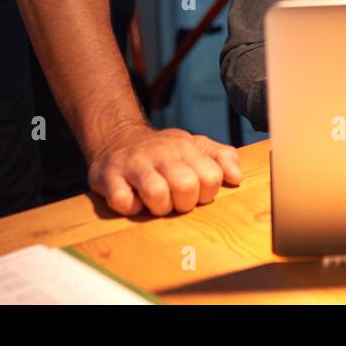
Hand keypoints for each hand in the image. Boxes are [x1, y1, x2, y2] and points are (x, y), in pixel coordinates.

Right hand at [87, 123, 241, 216]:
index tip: (195, 192)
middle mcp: (160, 153)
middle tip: (175, 200)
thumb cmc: (163, 151)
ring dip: (159, 207)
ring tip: (155, 202)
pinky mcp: (108, 177)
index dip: (206, 193)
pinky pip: (123, 201)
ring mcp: (133, 164)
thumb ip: (221, 157)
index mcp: (185, 147)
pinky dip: (130, 207)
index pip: (212, 177)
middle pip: (187, 186)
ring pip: (156, 193)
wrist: (117, 137)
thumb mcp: (195, 146)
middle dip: (184, 203)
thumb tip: (237, 177)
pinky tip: (132, 200)